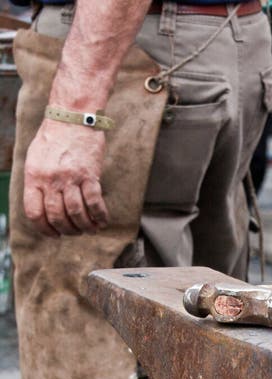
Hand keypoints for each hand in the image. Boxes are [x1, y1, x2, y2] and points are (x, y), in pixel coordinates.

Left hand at [23, 119, 108, 236]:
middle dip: (67, 230)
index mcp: (34, 176)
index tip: (54, 234)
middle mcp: (50, 179)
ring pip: (76, 213)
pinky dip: (99, 216)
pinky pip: (94, 202)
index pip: (34, 213)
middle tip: (75, 232)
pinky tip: (102, 220)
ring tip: (90, 229)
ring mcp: (70, 177)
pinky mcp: (89, 174)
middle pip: (57, 216)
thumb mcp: (35, 158)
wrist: (72, 115)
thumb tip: (43, 207)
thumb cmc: (54, 137)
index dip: (44, 229)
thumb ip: (37, 182)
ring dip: (84, 226)